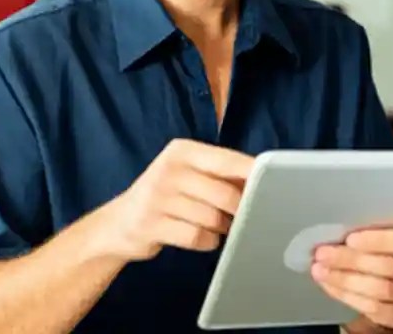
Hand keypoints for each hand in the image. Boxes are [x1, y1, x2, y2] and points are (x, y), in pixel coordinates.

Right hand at [99, 139, 254, 262]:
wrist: (118, 224)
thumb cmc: (166, 196)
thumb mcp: (189, 174)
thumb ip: (221, 174)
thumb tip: (264, 182)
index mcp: (182, 150)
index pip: (228, 161)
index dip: (254, 175)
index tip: (274, 185)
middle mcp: (168, 168)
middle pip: (224, 194)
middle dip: (237, 210)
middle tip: (237, 215)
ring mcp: (157, 197)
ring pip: (213, 218)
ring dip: (221, 227)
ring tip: (215, 225)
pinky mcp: (151, 225)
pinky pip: (197, 237)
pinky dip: (206, 241)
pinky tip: (200, 237)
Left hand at [310, 218, 392, 331]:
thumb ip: (383, 229)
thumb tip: (346, 221)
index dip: (379, 240)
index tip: (349, 238)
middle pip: (389, 266)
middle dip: (351, 259)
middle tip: (322, 253)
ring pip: (379, 289)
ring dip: (344, 279)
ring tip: (319, 270)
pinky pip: (373, 308)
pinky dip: (347, 296)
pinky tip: (329, 285)